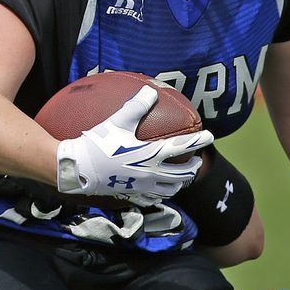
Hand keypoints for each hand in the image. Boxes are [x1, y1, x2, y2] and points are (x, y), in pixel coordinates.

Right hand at [56, 85, 208, 205]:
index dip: (198, 141)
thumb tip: (150, 90)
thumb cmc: (99, 143)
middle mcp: (151, 173)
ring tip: (183, 176)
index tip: (209, 135)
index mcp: (151, 154)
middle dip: (194, 166)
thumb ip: (136, 106)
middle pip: (182, 173)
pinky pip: (154, 198)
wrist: (79, 169)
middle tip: (198, 159)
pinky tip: (160, 189)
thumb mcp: (117, 121)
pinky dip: (162, 194)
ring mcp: (143, 186)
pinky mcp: (132, 195)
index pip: (182, 147)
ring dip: (181, 182)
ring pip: (171, 189)